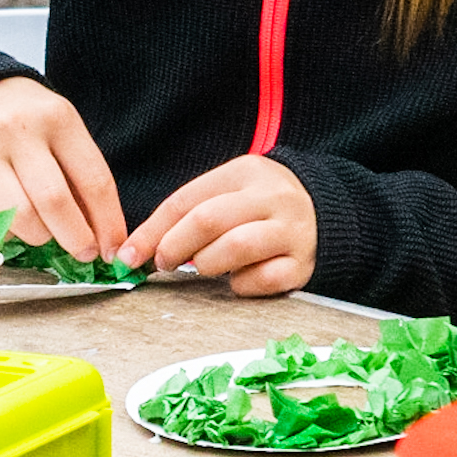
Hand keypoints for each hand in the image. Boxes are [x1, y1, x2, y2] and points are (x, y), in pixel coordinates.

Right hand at [0, 76, 126, 261]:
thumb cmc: (25, 117)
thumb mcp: (61, 128)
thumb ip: (79, 174)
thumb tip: (100, 233)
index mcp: (57, 118)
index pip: (93, 179)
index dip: (108, 222)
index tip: (113, 247)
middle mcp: (17, 132)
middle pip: (54, 202)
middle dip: (76, 238)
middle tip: (85, 251)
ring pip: (20, 218)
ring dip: (40, 236)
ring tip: (44, 230)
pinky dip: (6, 233)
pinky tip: (12, 221)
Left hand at [116, 155, 316, 296]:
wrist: (327, 212)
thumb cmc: (262, 207)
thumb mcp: (229, 192)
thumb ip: (189, 213)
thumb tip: (138, 250)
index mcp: (245, 172)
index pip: (186, 200)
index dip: (151, 231)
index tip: (129, 256)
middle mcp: (271, 197)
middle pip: (208, 220)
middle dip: (174, 247)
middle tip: (163, 263)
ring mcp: (291, 230)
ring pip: (235, 247)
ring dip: (207, 263)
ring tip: (204, 266)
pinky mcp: (303, 264)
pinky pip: (262, 279)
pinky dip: (242, 284)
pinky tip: (239, 278)